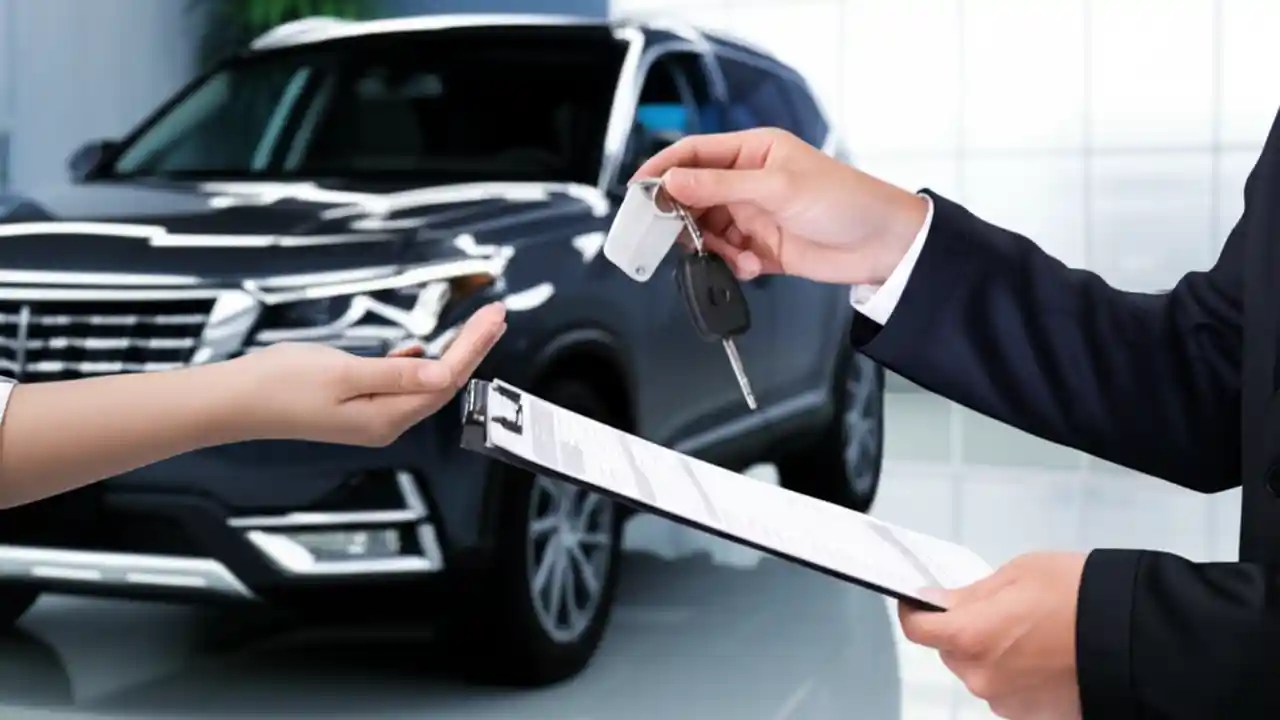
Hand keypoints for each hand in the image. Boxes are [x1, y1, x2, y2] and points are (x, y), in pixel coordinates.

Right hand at [229, 301, 506, 445]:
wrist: (236, 400)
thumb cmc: (280, 384)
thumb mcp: (343, 373)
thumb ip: (396, 373)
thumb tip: (442, 375)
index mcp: (385, 418)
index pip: (446, 380)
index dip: (474, 346)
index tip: (494, 317)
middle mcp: (385, 422)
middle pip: (443, 383)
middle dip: (472, 347)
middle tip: (496, 314)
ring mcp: (372, 417)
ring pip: (426, 383)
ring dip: (451, 353)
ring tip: (475, 327)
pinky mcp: (358, 406)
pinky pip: (402, 384)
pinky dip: (419, 364)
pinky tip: (423, 350)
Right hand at [631, 128, 928, 284]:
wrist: (882, 245)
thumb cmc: (844, 201)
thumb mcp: (777, 187)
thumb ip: (720, 186)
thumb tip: (673, 182)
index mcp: (753, 152)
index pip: (693, 154)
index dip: (662, 170)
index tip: (638, 190)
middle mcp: (748, 182)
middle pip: (693, 197)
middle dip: (684, 219)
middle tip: (678, 235)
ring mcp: (754, 216)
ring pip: (707, 232)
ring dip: (714, 249)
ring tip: (738, 256)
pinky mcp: (761, 248)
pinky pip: (728, 257)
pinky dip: (734, 266)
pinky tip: (755, 266)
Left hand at [898, 552, 1086, 719]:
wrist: (1139, 638)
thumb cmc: (1082, 598)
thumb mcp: (1018, 574)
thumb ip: (972, 594)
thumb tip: (942, 602)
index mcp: (969, 637)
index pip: (917, 629)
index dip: (914, 611)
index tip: (918, 600)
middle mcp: (981, 678)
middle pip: (951, 651)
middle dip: (962, 629)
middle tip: (994, 608)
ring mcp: (1007, 702)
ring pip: (980, 671)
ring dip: (992, 652)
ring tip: (1031, 631)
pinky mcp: (1032, 715)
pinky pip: (1008, 690)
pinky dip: (1017, 672)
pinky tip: (1046, 654)